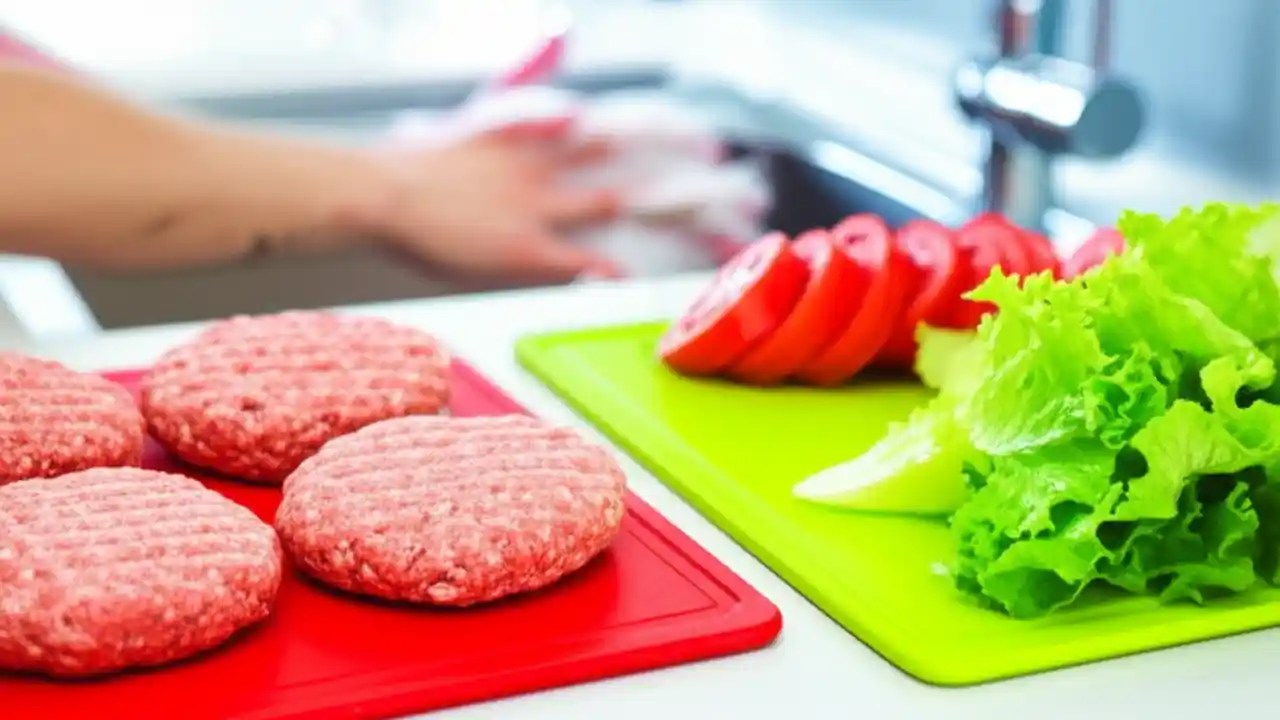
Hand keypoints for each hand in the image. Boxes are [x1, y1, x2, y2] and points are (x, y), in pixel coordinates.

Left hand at [362, 121, 623, 282]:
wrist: (385, 197)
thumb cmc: (420, 245)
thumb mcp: (472, 278)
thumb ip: (511, 272)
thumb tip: (536, 269)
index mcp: (527, 249)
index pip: (585, 263)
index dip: (611, 270)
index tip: (625, 273)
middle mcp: (534, 207)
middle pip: (592, 204)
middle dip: (619, 203)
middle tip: (638, 198)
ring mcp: (518, 168)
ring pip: (572, 156)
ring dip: (598, 152)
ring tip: (616, 145)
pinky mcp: (496, 140)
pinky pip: (534, 128)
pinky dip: (554, 123)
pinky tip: (569, 117)